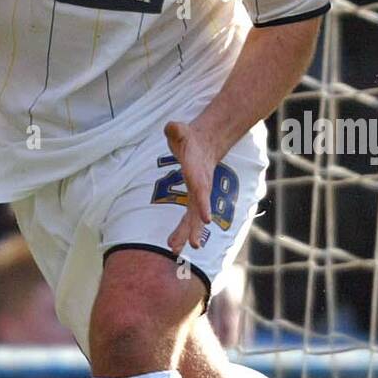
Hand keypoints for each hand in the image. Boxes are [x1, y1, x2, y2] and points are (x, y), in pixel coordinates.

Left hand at [163, 119, 218, 252]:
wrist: (204, 144)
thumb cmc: (190, 138)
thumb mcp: (181, 130)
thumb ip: (176, 130)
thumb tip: (171, 127)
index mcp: (197, 174)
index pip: (201, 191)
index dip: (203, 204)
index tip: (206, 219)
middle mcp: (200, 188)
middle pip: (199, 210)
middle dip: (196, 227)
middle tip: (193, 245)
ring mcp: (197, 195)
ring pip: (193, 219)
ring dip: (186, 234)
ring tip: (175, 250)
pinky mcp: (192, 199)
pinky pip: (188, 218)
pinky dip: (182, 232)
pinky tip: (174, 245)